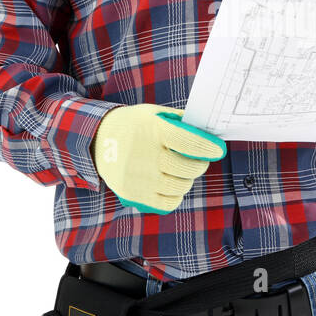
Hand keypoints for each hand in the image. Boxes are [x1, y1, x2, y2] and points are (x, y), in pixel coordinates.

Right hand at [91, 104, 226, 213]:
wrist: (97, 140)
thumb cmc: (133, 125)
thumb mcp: (153, 113)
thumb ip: (180, 122)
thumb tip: (208, 133)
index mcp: (153, 130)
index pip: (189, 142)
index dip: (208, 147)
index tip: (218, 150)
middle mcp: (145, 155)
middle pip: (188, 167)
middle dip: (199, 164)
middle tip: (199, 160)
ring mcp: (138, 177)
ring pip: (180, 186)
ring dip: (187, 179)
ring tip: (181, 171)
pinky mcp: (133, 193)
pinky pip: (168, 202)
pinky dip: (175, 195)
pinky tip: (172, 185)